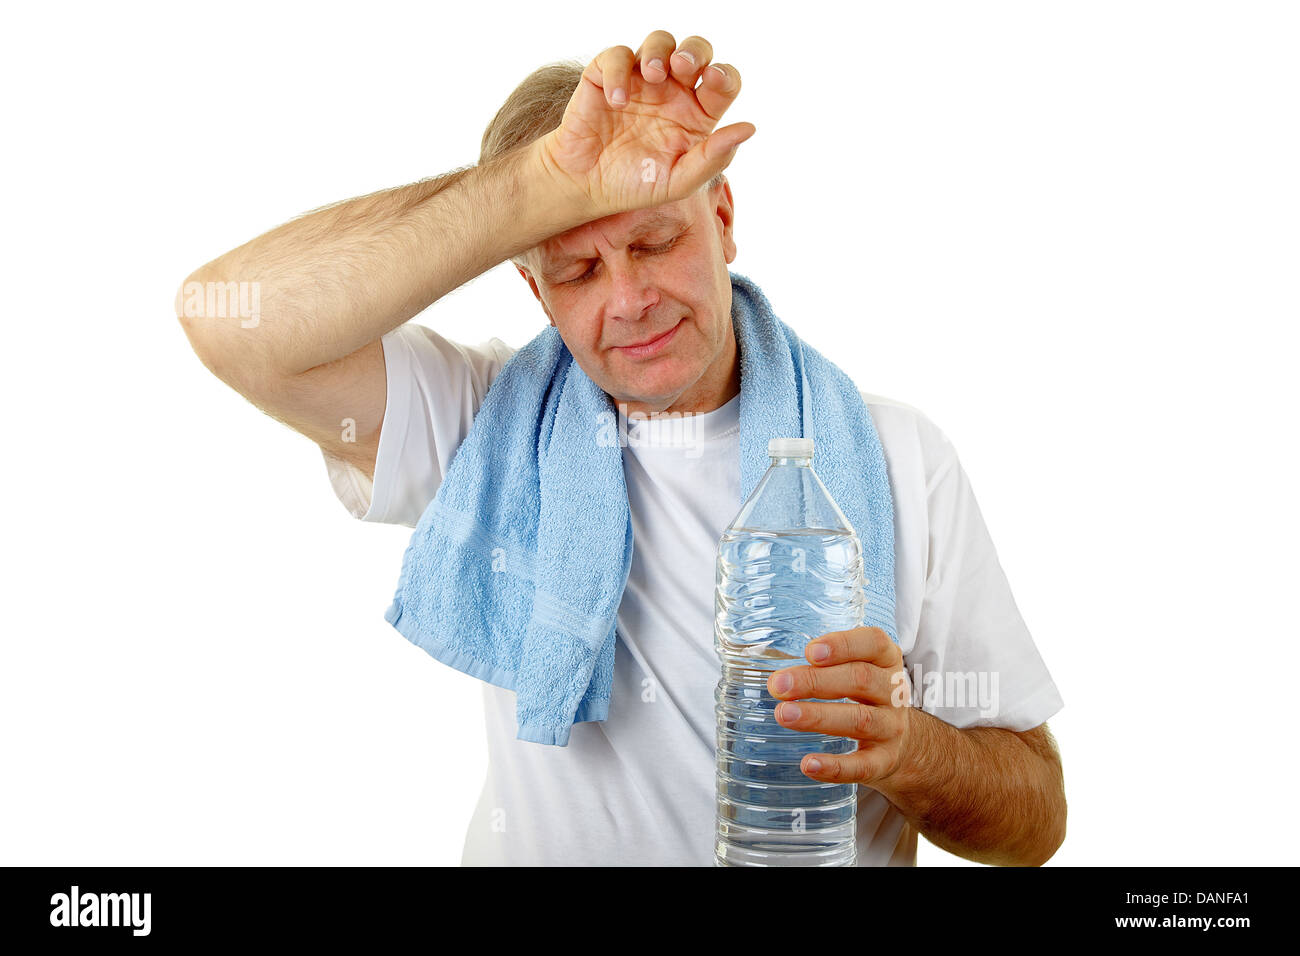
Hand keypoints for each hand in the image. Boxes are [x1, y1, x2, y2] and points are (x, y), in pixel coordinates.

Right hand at [533, 30, 755, 218]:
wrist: (586, 187)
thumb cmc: (636, 185)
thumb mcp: (679, 181)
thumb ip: (713, 157)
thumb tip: (749, 128)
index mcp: (697, 113)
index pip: (723, 82)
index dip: (724, 75)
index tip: (713, 79)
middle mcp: (672, 92)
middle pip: (695, 51)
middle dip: (694, 51)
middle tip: (683, 66)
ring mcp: (640, 81)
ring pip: (660, 41)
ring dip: (659, 50)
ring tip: (653, 74)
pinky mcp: (607, 76)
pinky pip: (617, 55)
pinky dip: (619, 71)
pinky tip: (617, 101)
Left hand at [767, 626, 914, 788]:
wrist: (906, 746)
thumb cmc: (866, 698)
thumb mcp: (857, 670)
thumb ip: (824, 664)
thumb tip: (774, 673)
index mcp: (885, 661)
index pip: (874, 643)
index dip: (843, 645)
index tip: (810, 651)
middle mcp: (893, 692)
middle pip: (859, 679)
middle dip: (815, 681)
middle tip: (778, 685)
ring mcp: (891, 728)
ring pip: (859, 720)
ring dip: (818, 716)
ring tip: (783, 715)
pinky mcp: (884, 762)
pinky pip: (862, 766)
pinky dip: (835, 767)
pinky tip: (808, 764)